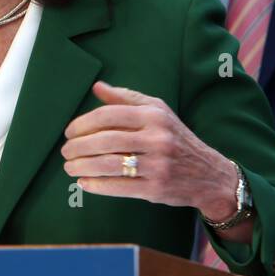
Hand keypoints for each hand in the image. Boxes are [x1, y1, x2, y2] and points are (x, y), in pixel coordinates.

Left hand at [61, 81, 237, 220]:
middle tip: (65, 152)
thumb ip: (126, 99)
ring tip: (69, 167)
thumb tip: (97, 87)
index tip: (69, 132)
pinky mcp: (155, 188)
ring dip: (82, 167)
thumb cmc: (175, 138)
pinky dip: (96, 185)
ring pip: (109, 165)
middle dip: (78, 147)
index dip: (83, 123)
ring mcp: (157, 165)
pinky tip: (84, 183)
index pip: (109, 116)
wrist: (208, 174)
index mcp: (155, 116)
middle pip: (105, 141)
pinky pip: (118, 187)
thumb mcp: (158, 112)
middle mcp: (157, 138)